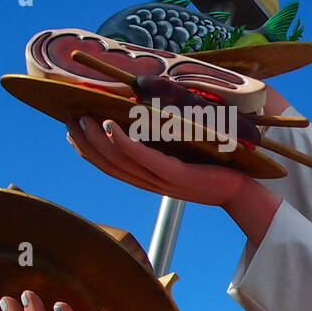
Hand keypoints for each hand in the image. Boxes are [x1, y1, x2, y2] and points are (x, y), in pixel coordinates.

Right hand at [67, 116, 248, 206]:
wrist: (242, 191)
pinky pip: (143, 157)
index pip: (111, 167)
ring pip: (120, 161)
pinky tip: (110, 126)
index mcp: (150, 179)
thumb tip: (146, 119)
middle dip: (86, 143)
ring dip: (98, 140)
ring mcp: (162, 180)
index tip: (70, 131)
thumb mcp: (184, 158)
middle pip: (109, 164)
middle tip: (69, 120)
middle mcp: (151, 182)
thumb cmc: (215, 170)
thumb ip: (164, 147)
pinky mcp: (176, 174)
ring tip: (83, 119)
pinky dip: (124, 143)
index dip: (88, 151)